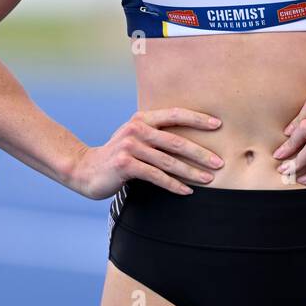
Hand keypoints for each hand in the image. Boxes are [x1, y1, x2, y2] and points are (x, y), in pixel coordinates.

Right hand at [71, 108, 223, 199]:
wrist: (86, 169)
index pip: (175, 114)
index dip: (198, 118)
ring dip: (191, 172)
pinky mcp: (126, 165)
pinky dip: (174, 185)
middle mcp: (136, 129)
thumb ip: (156, 133)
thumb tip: (191, 139)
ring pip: (168, 161)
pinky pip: (156, 176)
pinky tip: (187, 191)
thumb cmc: (119, 154)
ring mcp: (130, 146)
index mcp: (142, 118)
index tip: (218, 125)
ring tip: (209, 179)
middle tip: (220, 162)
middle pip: (176, 141)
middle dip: (201, 153)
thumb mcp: (136, 137)